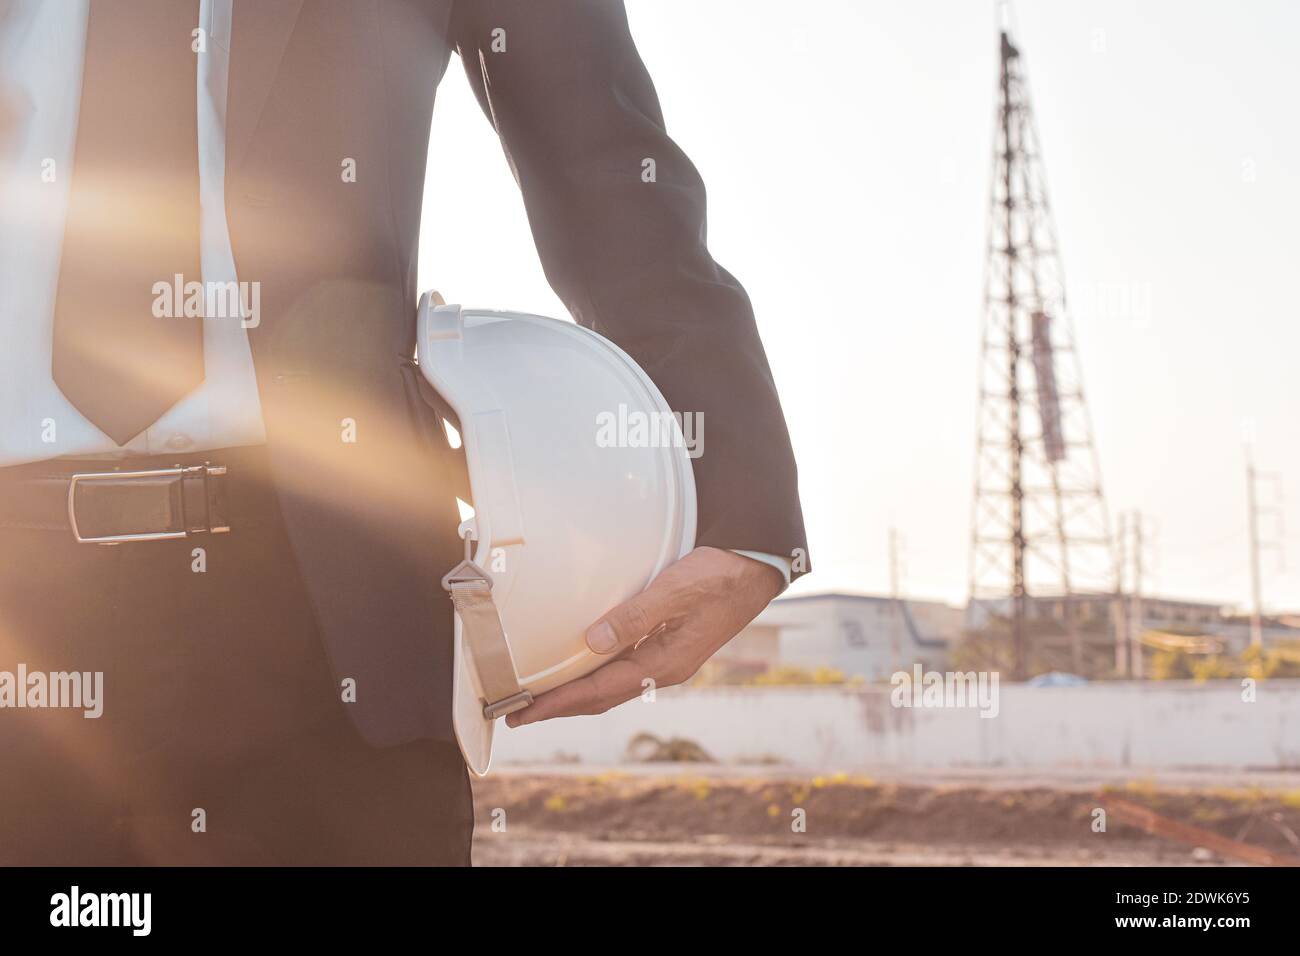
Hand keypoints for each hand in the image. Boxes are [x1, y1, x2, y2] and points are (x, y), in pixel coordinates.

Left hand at [504, 547, 784, 726]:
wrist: (757, 568)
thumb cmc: (719, 575)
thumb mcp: (675, 590)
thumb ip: (634, 617)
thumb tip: (591, 643)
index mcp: (666, 663)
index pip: (600, 691)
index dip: (558, 704)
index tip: (522, 713)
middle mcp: (665, 669)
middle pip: (602, 697)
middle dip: (559, 707)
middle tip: (517, 714)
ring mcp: (669, 660)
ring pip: (612, 686)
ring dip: (576, 694)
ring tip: (542, 698)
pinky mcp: (670, 646)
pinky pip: (624, 669)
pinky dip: (596, 675)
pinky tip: (583, 667)